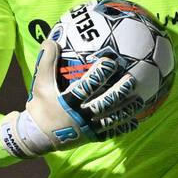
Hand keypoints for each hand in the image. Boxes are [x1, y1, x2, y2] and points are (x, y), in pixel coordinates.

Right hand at [0, 38, 137, 157]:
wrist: (37, 136)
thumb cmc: (40, 106)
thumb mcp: (40, 83)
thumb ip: (46, 61)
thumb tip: (51, 40)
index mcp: (67, 102)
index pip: (86, 87)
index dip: (99, 76)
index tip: (111, 63)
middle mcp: (79, 116)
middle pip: (103, 104)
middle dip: (119, 92)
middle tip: (132, 80)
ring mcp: (86, 129)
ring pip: (110, 120)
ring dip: (126, 110)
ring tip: (140, 100)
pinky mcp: (90, 137)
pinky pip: (109, 133)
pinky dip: (122, 128)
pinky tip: (135, 121)